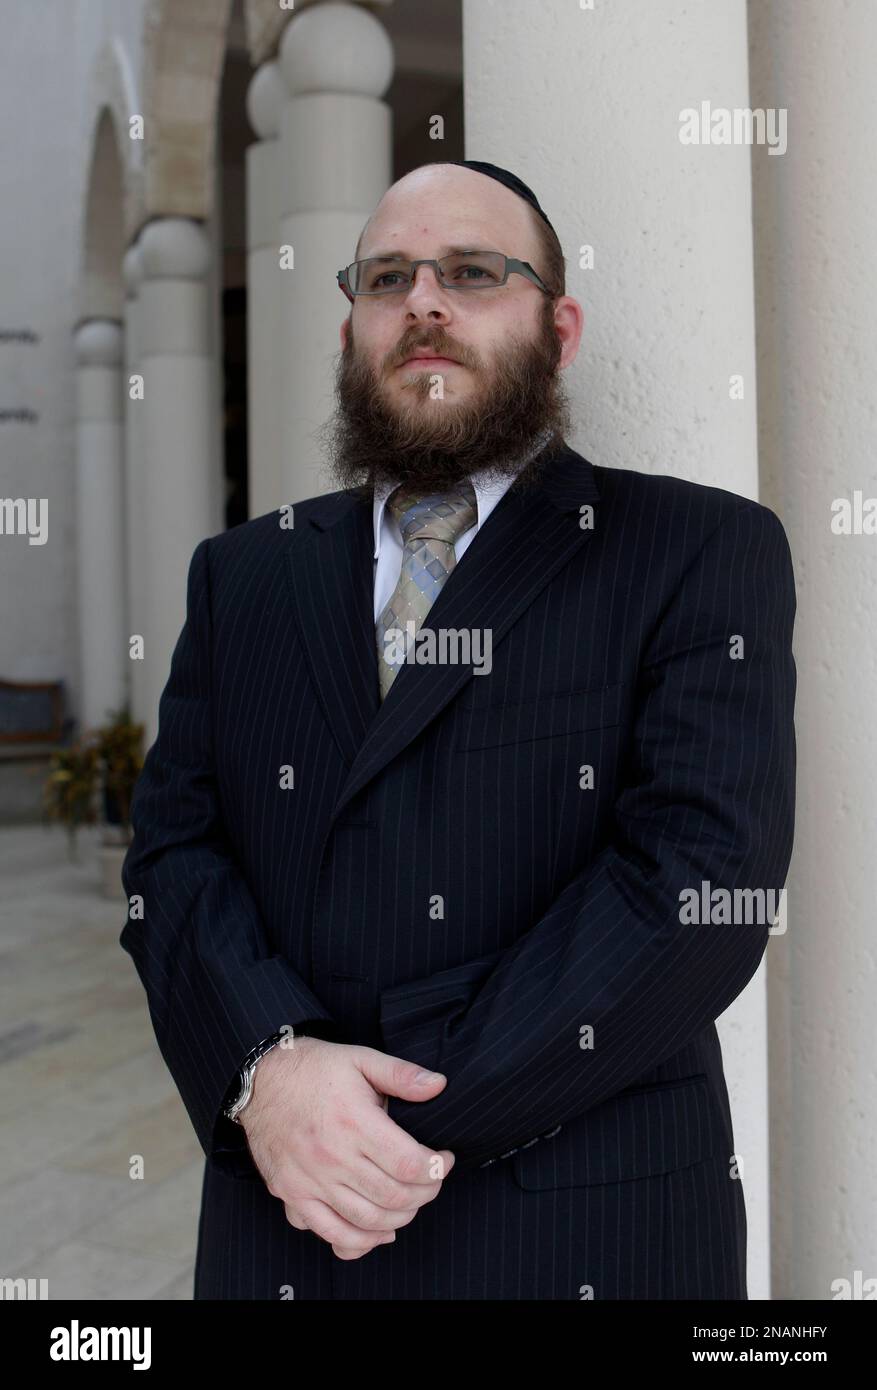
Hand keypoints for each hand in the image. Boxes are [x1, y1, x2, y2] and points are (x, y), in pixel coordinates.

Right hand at [239, 1037, 454, 1259]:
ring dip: (400, 1218)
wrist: (260, 1080)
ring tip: (411, 1201)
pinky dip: (361, 1242)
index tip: (444, 1160)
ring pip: (367, 1221)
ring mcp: (310, 1181)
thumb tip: (438, 1085)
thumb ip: (401, 1074)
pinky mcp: (293, 1195)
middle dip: (425, 1194)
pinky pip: (330, 1233)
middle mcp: (331, 1156)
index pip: (408, 1164)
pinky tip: (380, 1232)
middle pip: (393, 1196)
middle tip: (432, 1180)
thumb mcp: (360, 1059)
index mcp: (353, 1121)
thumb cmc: (313, 1068)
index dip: (436, 1168)